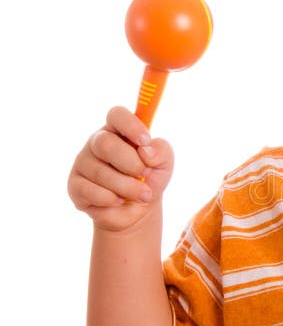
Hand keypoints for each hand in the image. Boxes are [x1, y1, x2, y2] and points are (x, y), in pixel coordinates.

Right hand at [68, 106, 173, 231]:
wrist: (138, 211)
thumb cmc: (149, 180)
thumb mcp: (164, 164)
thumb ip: (162, 151)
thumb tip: (146, 151)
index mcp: (119, 131)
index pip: (117, 114)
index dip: (131, 125)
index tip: (145, 141)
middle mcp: (97, 142)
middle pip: (105, 144)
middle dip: (131, 164)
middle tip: (145, 174)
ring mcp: (83, 163)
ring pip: (101, 172)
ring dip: (128, 187)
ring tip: (141, 194)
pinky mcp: (75, 185)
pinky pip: (91, 191)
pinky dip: (112, 199)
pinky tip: (118, 200)